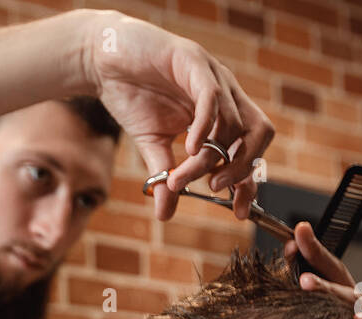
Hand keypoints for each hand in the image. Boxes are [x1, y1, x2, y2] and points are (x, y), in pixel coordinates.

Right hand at [80, 11, 273, 221]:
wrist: (103, 62)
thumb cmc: (131, 97)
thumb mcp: (151, 145)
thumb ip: (165, 175)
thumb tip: (165, 214)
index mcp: (221, 114)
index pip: (251, 148)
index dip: (249, 181)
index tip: (238, 210)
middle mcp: (225, 94)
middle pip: (259, 132)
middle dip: (244, 167)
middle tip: (215, 189)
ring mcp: (212, 75)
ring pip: (231, 123)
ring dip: (210, 156)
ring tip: (184, 174)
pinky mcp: (193, 60)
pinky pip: (211, 97)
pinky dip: (204, 127)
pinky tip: (188, 148)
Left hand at [285, 220, 361, 318]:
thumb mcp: (320, 318)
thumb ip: (305, 287)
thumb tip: (288, 251)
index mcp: (341, 295)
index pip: (327, 265)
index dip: (313, 248)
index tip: (298, 230)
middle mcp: (357, 304)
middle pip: (339, 279)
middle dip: (318, 265)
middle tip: (295, 257)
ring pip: (353, 302)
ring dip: (331, 291)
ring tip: (308, 283)